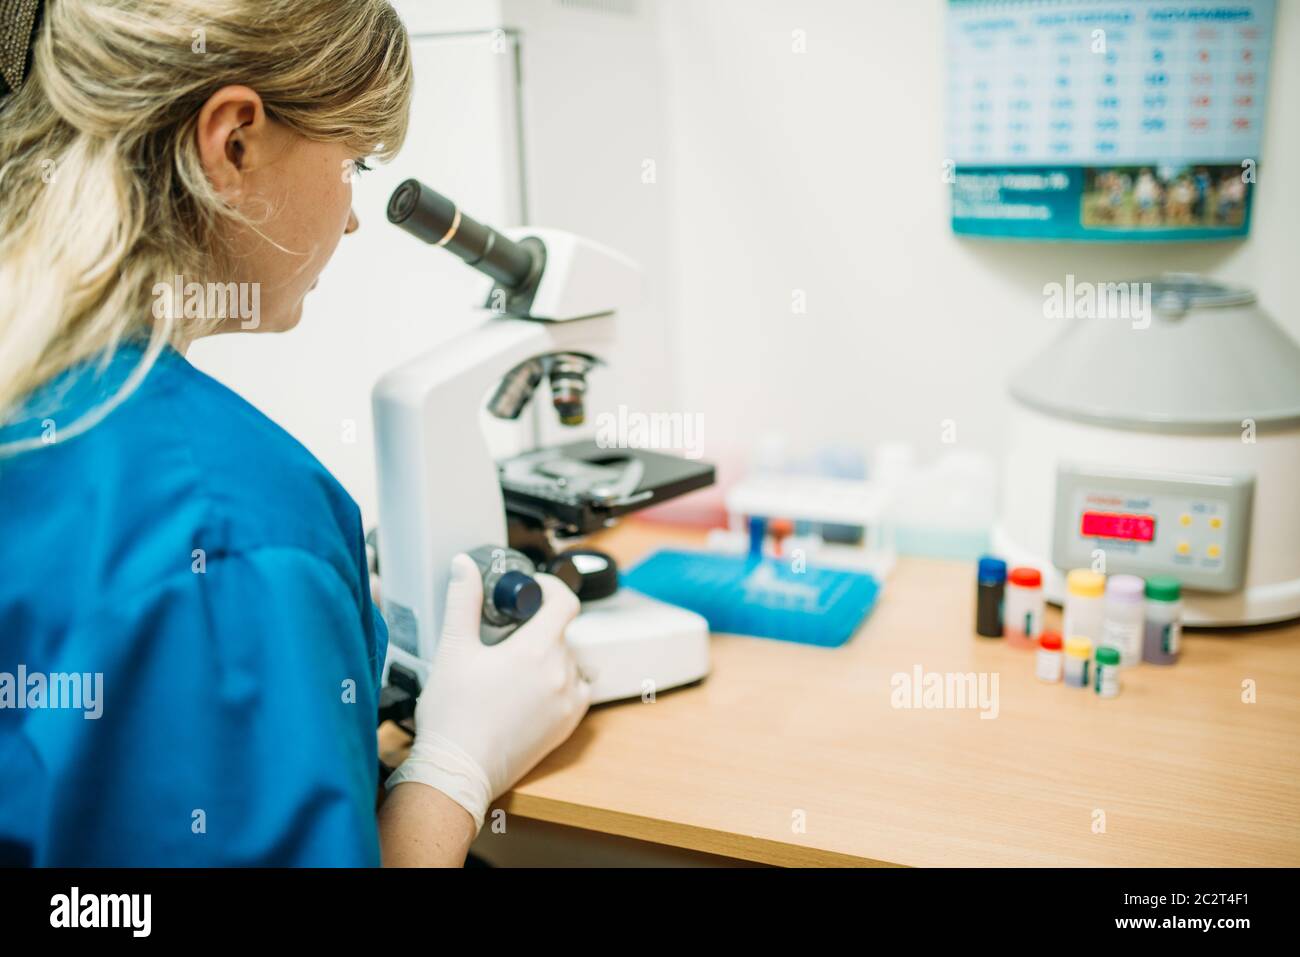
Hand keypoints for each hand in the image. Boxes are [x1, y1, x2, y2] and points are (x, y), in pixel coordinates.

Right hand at [384, 554, 589, 831]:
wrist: (459, 771)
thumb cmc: (453, 715)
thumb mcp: (453, 650)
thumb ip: (462, 602)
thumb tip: (464, 566)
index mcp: (537, 650)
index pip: (566, 602)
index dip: (551, 588)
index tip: (534, 589)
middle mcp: (561, 674)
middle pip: (563, 633)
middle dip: (539, 625)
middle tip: (509, 631)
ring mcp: (568, 702)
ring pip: (571, 661)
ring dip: (552, 654)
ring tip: (519, 663)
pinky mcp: (567, 727)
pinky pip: (578, 692)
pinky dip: (563, 683)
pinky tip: (535, 688)